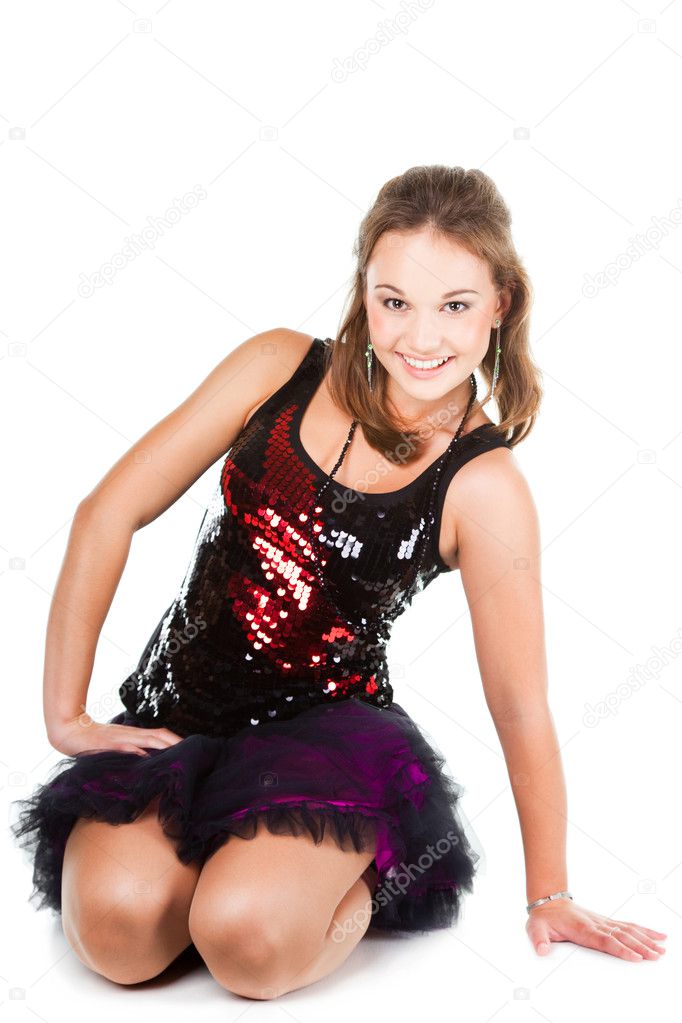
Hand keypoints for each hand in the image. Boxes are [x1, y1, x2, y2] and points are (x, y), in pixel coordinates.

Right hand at [49, 714, 183, 756]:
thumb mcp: (117, 744)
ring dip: (161, 746)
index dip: (175, 740)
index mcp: (133, 734)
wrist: (69, 732)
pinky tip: (144, 757)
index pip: (160, 735)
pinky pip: (123, 747)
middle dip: (175, 743)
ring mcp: (118, 738)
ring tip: (177, 753)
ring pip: (144, 739)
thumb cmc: (95, 741)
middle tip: (192, 752)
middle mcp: (130, 734)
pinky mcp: (105, 744)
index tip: (191, 748)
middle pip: (158, 735)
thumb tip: (150, 759)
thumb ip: (133, 749)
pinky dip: (134, 751)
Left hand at [526, 899, 667, 961]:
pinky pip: (627, 926)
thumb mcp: (535, 928)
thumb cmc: (544, 918)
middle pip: (622, 936)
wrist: (548, 901)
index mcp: (583, 929)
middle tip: (656, 956)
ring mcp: (603, 922)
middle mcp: (596, 924)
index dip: (621, 949)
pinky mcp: (606, 922)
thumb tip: (542, 950)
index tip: (636, 957)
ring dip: (645, 939)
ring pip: (628, 931)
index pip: (605, 940)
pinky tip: (656, 935)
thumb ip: (539, 939)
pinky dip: (642, 930)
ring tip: (661, 949)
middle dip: (640, 947)